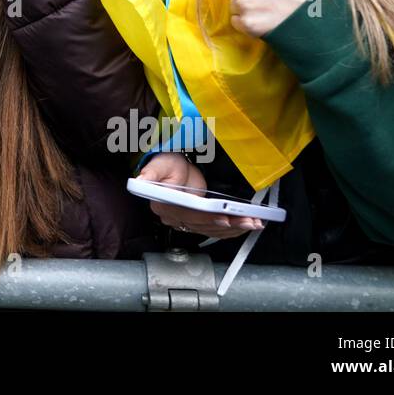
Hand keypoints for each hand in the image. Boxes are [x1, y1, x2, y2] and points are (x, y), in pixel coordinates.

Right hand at [136, 153, 260, 238]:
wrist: (172, 168)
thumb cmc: (165, 164)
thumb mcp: (158, 165)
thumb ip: (150, 173)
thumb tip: (140, 179)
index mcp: (164, 204)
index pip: (187, 214)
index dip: (206, 217)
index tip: (224, 217)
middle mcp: (174, 217)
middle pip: (203, 224)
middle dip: (228, 224)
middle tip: (248, 221)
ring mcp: (186, 220)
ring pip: (211, 230)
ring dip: (234, 228)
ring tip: (253, 224)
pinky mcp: (197, 221)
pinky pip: (215, 230)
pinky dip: (232, 230)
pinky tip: (245, 227)